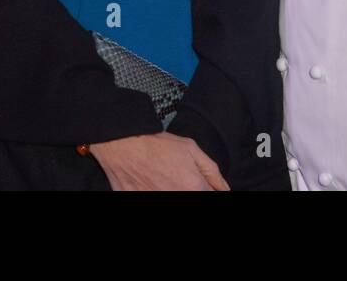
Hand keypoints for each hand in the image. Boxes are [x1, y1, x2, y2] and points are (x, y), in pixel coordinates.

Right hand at [89, 132, 228, 190]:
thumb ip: (211, 171)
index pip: (210, 197)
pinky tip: (151, 183)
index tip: (200, 184)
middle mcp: (177, 198)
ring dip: (173, 190)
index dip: (206, 189)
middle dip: (189, 189)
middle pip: (193, 198)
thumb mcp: (190, 148)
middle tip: (177, 178)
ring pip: (173, 199)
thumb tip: (224, 189)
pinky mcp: (140, 202)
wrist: (122, 144)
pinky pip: (154, 200)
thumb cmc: (155, 144)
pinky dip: (155, 191)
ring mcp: (157, 201)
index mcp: (193, 187)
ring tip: (163, 179)